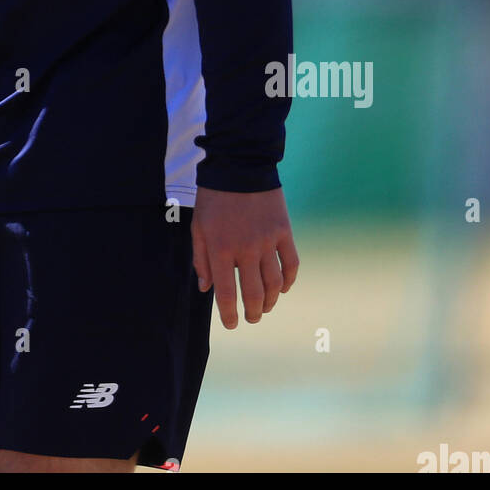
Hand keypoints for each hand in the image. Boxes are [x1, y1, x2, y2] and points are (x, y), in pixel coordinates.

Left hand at [192, 186, 298, 328]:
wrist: (239, 165)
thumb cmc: (214, 197)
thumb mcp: (198, 227)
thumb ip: (201, 259)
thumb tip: (206, 288)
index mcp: (221, 249)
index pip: (226, 293)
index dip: (229, 314)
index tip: (231, 324)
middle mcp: (246, 249)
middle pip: (254, 294)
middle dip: (253, 312)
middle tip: (251, 318)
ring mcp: (268, 241)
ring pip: (275, 284)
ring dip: (271, 301)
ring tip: (266, 307)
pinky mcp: (284, 231)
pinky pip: (291, 264)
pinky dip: (289, 280)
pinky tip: (283, 288)